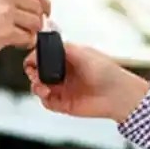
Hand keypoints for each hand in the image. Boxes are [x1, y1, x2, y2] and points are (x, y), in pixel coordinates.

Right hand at [0, 0, 50, 65]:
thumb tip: (34, 7)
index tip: (46, 10)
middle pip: (37, 5)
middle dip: (39, 19)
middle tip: (34, 29)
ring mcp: (5, 12)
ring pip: (36, 22)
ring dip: (32, 32)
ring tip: (20, 37)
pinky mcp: (6, 31)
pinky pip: (28, 37)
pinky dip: (26, 43)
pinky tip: (16, 44)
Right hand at [24, 42, 149, 121]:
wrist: (117, 94)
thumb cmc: (106, 71)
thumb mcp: (83, 53)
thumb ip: (64, 48)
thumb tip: (46, 44)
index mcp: (67, 59)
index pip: (44, 57)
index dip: (35, 58)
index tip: (32, 61)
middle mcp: (63, 74)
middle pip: (38, 72)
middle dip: (32, 72)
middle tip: (35, 73)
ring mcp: (63, 89)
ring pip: (39, 87)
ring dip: (36, 86)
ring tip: (42, 87)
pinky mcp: (64, 104)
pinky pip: (47, 103)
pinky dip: (43, 99)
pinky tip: (48, 94)